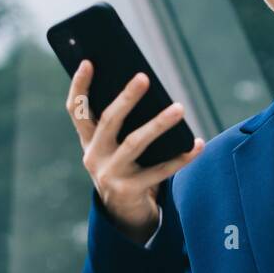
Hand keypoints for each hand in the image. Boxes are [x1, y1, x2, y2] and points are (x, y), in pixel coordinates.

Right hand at [66, 60, 203, 243]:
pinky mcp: (130, 190)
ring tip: (179, 108)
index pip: (76, 110)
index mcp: (87, 141)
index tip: (88, 61)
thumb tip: (143, 86)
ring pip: (135, 143)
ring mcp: (110, 174)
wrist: (123, 211)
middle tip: (144, 77)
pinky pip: (160, 171)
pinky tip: (197, 144)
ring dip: (159, 124)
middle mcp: (94, 156)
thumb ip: (120, 121)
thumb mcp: (114, 145)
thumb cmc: (123, 165)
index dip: (80, 86)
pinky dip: (181, 157)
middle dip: (126, 98)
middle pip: (109, 122)